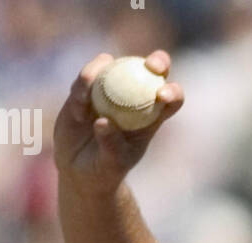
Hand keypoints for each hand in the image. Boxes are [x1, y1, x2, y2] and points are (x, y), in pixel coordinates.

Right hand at [53, 52, 182, 196]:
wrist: (78, 170)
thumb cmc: (105, 170)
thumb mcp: (111, 163)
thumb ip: (110, 144)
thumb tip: (103, 121)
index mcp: (151, 117)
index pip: (171, 99)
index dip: (173, 92)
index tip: (162, 96)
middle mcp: (133, 98)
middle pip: (151, 71)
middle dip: (158, 62)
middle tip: (151, 66)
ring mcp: (108, 90)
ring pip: (113, 66)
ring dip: (104, 69)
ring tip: (89, 91)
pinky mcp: (84, 90)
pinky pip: (85, 79)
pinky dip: (82, 85)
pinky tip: (79, 105)